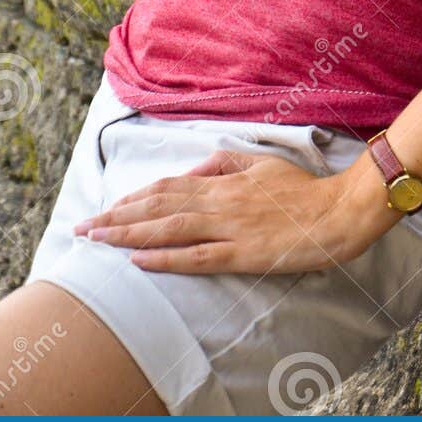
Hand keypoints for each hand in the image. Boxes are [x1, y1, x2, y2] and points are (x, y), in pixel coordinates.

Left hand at [72, 147, 370, 275]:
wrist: (337, 212)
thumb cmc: (304, 189)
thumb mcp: (263, 163)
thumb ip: (227, 162)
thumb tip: (196, 168)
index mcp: (225, 180)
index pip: (169, 186)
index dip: (135, 196)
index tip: (108, 206)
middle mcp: (221, 202)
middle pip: (159, 207)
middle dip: (117, 216)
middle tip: (84, 227)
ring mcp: (230, 228)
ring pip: (170, 229)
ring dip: (129, 233)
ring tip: (98, 240)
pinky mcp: (243, 254)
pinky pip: (196, 257)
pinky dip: (165, 257)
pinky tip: (140, 259)